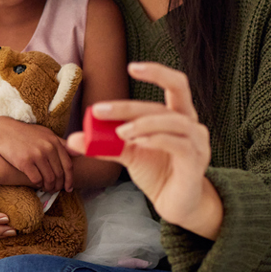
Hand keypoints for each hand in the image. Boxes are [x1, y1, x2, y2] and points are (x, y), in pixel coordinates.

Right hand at [0, 116, 74, 192]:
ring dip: (49, 187)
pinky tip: (37, 185)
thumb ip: (60, 143)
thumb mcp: (45, 133)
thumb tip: (76, 152)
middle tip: (55, 191)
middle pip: (59, 174)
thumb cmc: (25, 134)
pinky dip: (38, 185)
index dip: (69, 179)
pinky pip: (36, 179)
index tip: (68, 188)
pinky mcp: (25, 162)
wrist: (3, 131)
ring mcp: (37, 155)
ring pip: (49, 179)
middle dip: (59, 185)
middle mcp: (48, 148)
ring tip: (47, 189)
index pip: (68, 165)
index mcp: (54, 142)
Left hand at [66, 62, 221, 238]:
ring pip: (172, 120)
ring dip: (142, 123)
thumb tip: (73, 139)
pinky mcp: (196, 161)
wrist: (175, 205)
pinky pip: (178, 143)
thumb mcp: (128, 154)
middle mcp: (192, 124)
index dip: (156, 72)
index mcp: (179, 115)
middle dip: (131, 104)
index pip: (175, 84)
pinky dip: (156, 139)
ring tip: (119, 133)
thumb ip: (104, 145)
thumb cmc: (156, 173)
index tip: (131, 67)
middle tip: (100, 111)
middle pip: (171, 98)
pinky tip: (139, 143)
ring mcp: (197, 142)